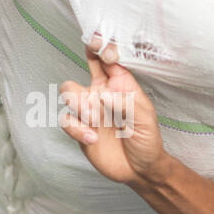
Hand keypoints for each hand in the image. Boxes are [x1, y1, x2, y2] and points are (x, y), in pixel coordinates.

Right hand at [58, 33, 164, 185]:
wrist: (139, 169)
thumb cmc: (147, 141)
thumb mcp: (146, 119)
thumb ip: (127, 102)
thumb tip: (103, 93)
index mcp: (120, 86)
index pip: (106, 60)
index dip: (100, 47)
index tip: (98, 44)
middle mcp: (101, 94)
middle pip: (83, 69)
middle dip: (82, 73)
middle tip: (96, 82)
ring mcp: (88, 111)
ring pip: (69, 92)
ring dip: (79, 104)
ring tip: (95, 119)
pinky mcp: (79, 128)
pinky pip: (66, 120)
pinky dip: (77, 129)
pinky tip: (93, 138)